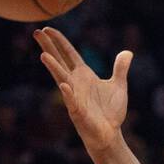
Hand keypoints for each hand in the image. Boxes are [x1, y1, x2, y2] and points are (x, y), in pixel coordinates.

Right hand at [34, 26, 131, 156]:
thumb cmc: (111, 112)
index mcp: (84, 75)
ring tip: (43, 55)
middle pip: (59, 61)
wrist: (110, 134)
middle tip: (36, 32)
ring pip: (62, 80)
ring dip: (53, 68)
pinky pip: (72, 102)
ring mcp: (74, 97)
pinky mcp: (78, 112)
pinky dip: (68, 94)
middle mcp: (75, 83)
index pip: (69, 54)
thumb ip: (120, 69)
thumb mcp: (118, 86)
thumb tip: (127, 52)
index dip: (59, 41)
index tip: (47, 28)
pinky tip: (64, 85)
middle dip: (49, 47)